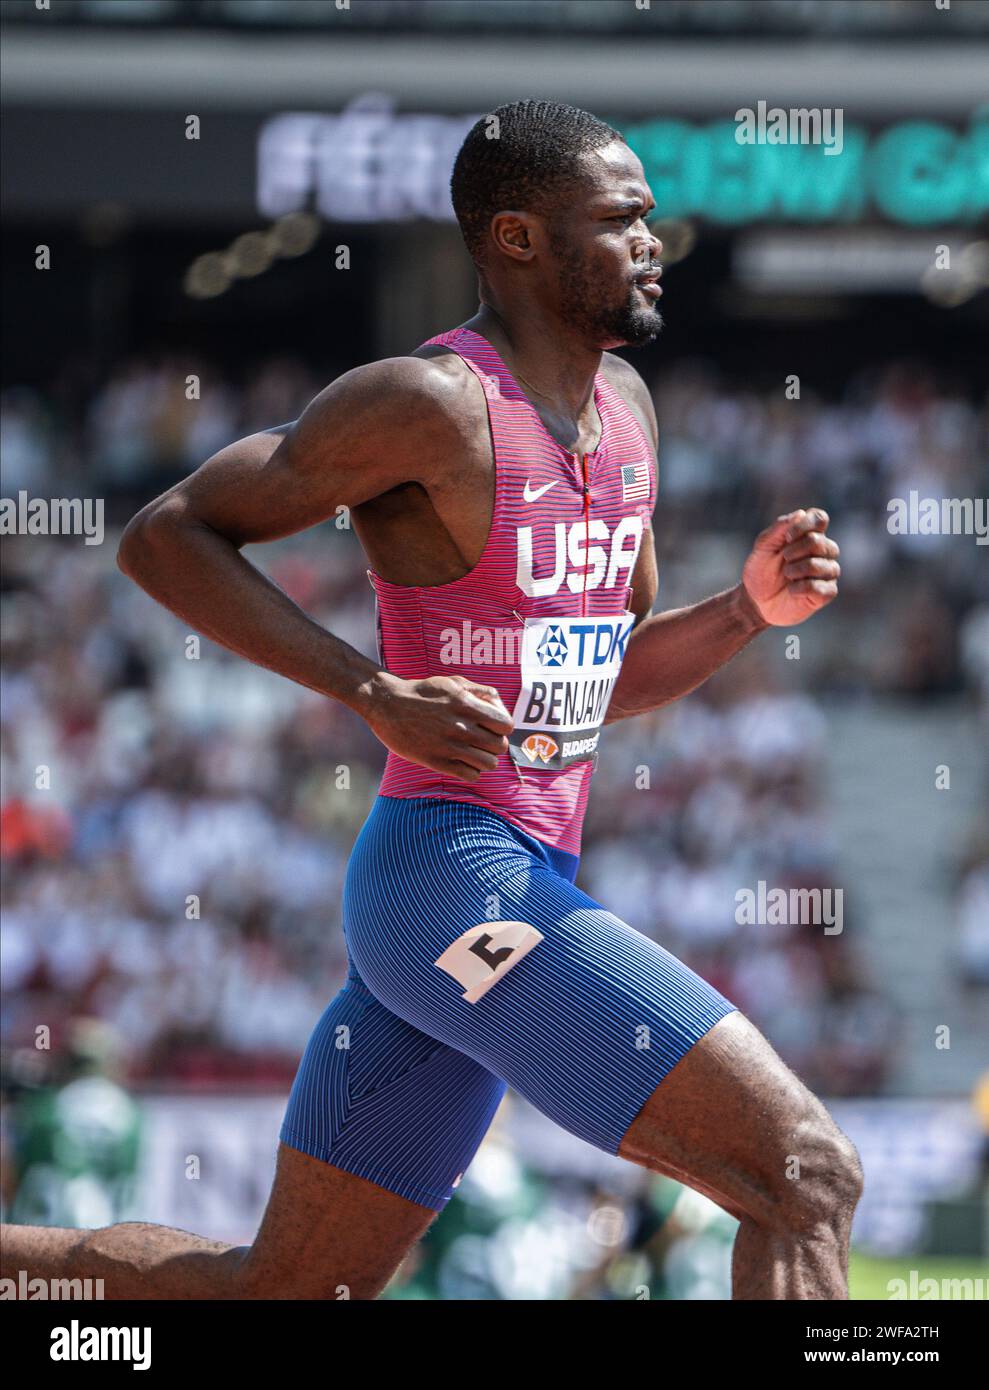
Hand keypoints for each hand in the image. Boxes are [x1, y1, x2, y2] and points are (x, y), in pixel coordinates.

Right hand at [358, 672, 513, 782]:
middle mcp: (460, 726)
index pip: (506, 725)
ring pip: (489, 764)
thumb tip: (500, 707)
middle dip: (495, 744)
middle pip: (500, 746)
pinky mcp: (436, 761)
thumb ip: (481, 691)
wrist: (387, 704)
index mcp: (467, 705)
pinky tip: (461, 761)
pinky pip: (471, 775)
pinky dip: (471, 771)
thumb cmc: (423, 692)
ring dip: (484, 759)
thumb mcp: (453, 682)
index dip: (502, 727)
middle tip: (482, 740)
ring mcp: (449, 746)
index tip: (492, 727)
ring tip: (473, 752)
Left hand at [741, 508, 840, 626]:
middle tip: (783, 559)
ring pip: (821, 565)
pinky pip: (820, 587)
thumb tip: (800, 514)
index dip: (805, 525)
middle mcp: (823, 551)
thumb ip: (778, 529)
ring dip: (796, 570)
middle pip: (819, 542)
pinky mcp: (827, 592)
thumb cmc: (762, 571)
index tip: (787, 537)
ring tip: (787, 576)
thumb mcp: (763, 548)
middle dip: (794, 551)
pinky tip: (792, 590)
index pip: (819, 518)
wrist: (756, 601)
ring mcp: (827, 571)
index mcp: (809, 534)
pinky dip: (800, 588)